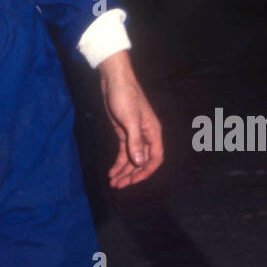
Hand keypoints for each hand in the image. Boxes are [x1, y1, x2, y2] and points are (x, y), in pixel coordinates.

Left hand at [97, 51, 163, 189]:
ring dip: (124, 171)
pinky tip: (111, 172)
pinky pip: (124, 152)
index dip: (146, 172)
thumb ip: (135, 141)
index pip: (155, 158)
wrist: (114, 80)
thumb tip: (140, 162)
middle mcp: (146, 136)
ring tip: (113, 183)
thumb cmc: (125, 97)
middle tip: (118, 186)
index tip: (132, 181)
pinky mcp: (123, 133)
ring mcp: (134, 135)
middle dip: (132, 175)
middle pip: (142, 162)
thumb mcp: (129, 120)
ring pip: (132, 159)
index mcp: (153, 132)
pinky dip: (118, 163)